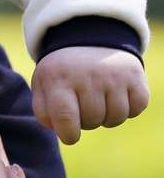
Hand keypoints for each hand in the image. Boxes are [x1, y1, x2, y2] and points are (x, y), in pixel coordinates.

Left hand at [31, 45, 148, 143]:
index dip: (68, 134)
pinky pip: (135, 110)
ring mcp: (113, 75)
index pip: (65, 117)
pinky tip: (116, 94)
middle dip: (86, 121)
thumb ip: (43, 110)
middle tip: (83, 104)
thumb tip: (58, 131)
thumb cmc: (63, 72)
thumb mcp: (44, 84)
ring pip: (115, 119)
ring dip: (107, 117)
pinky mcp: (134, 76)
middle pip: (92, 121)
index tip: (70, 136)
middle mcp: (86, 75)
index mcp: (58, 78)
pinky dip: (128, 109)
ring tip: (98, 99)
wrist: (89, 41)